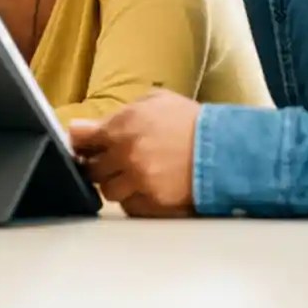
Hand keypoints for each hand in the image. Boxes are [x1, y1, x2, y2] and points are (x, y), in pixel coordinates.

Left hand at [69, 89, 200, 217]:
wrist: (227, 149)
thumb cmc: (192, 122)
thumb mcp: (156, 101)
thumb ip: (119, 112)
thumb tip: (86, 126)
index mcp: (122, 125)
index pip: (81, 139)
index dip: (81, 143)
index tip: (84, 146)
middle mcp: (126, 154)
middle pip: (91, 168)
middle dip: (99, 165)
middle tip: (112, 162)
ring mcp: (138, 180)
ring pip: (108, 191)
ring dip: (116, 184)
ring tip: (133, 175)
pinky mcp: (153, 202)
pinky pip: (129, 206)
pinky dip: (134, 198)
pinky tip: (147, 188)